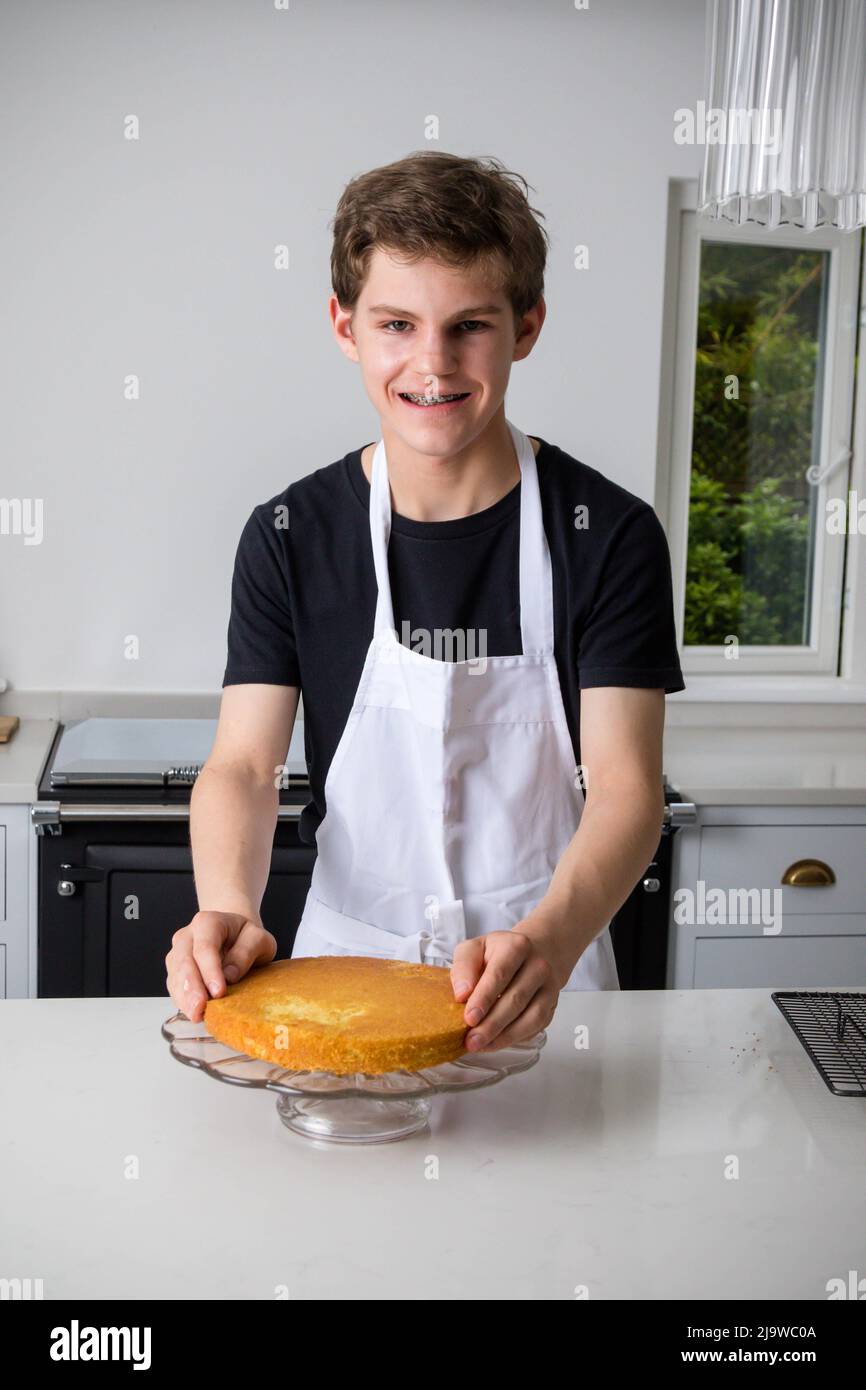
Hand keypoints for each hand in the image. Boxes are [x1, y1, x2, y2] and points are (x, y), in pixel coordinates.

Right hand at [165, 911, 276, 1022]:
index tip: (219, 992)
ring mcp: (178, 953)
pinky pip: (174, 987)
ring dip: (184, 998)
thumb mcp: (259, 939)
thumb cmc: (247, 938)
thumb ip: (246, 952)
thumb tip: (229, 976)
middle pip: (184, 962)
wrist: (234, 936)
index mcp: (208, 922)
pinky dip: (182, 1001)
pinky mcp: (175, 971)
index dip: (210, 971)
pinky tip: (193, 1013)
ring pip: (175, 976)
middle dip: (192, 988)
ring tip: (196, 1015)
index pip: (205, 947)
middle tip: (200, 1009)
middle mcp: (187, 936)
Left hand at [450, 927, 562, 1054]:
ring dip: (504, 1036)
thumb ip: (464, 967)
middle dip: (491, 1024)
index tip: (469, 1018)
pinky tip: (496, 1042)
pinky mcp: (552, 1004)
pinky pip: (537, 1025)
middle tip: (471, 1041)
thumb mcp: (476, 948)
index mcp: (516, 946)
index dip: (484, 998)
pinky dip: (516, 1037)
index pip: (499, 974)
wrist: (537, 950)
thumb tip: (462, 994)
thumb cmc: (500, 952)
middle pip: (515, 999)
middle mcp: (537, 965)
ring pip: (530, 1016)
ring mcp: (549, 986)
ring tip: (481, 1046)